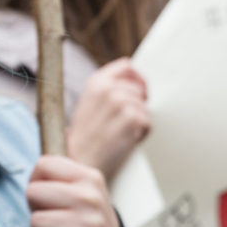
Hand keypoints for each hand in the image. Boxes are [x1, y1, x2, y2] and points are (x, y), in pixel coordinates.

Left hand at [26, 155, 120, 226]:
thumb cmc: (85, 218)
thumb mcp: (83, 188)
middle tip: (52, 215)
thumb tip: (34, 171)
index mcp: (90, 177)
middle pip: (33, 191)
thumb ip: (58, 174)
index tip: (48, 193)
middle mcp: (90, 198)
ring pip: (35, 220)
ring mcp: (87, 223)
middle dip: (36, 206)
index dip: (38, 180)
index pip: (44, 164)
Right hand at [66, 58, 150, 180]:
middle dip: (136, 106)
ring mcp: (121, 102)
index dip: (137, 78)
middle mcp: (108, 89)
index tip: (140, 90)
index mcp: (96, 82)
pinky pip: (148, 123)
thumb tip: (136, 81)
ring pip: (145, 107)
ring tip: (120, 133)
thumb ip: (109, 88)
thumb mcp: (90, 103)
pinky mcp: (132, 119)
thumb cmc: (85, 136)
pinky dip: (141, 134)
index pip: (127, 67)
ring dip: (138, 122)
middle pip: (139, 89)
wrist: (78, 160)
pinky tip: (124, 140)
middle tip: (120, 123)